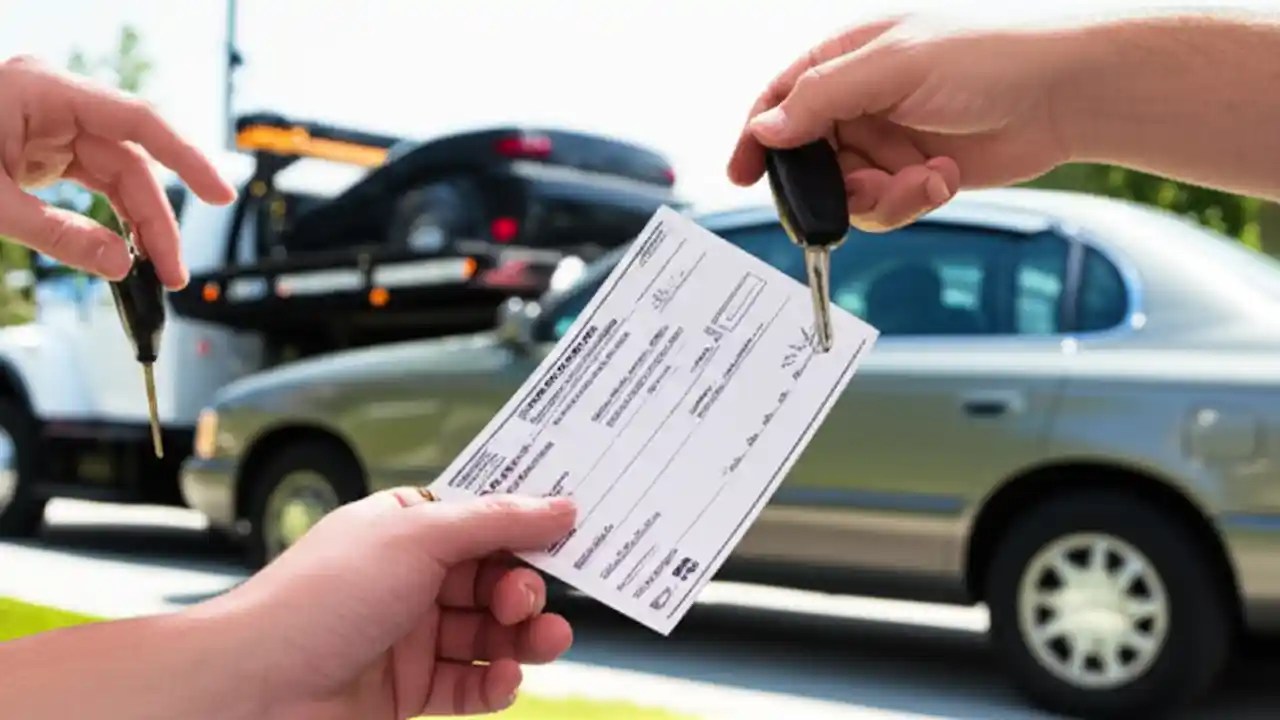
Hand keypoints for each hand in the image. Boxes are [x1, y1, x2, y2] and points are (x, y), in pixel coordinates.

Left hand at [0, 54, 235, 287]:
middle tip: (170, 272)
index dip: (186, 158)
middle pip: (129, 161)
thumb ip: (59, 236)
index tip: (221, 193)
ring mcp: (45, 126)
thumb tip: (118, 265)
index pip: (138, 122)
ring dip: (136, 224)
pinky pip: (88, 182)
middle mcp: (52, 103)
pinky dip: (107, 216)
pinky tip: (120, 247)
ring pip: (114, 176)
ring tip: (151, 270)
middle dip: (154, 220)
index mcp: (43, 92)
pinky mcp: (35, 150)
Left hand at [215, 490, 577, 717]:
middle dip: (524, 588)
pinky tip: (506, 678)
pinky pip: (473, 683)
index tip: (574, 532)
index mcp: (405, 527)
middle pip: (494, 578)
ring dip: (524, 637)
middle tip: (528, 599)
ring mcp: (410, 636)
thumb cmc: (317, 599)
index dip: (528, 526)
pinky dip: (498, 682)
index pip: (483, 519)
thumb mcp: (416, 538)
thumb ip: (495, 521)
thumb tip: (560, 505)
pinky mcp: (410, 690)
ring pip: (491, 633)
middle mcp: (409, 578)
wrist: (253, 689)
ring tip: (545, 641)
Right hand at [727, 15, 1076, 230]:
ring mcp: (888, 138)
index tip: (743, 172)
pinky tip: (940, 180)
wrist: (1066, 94)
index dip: (757, 136)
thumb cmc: (991, 56)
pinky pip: (885, 206)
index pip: (780, 98)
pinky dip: (908, 201)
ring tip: (919, 181)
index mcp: (846, 58)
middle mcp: (861, 99)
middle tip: (855, 191)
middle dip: (831, 183)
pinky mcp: (914, 173)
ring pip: (848, 191)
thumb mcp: (894, 67)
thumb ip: (821, 97)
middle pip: (810, 157)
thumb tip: (764, 127)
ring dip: (879, 197)